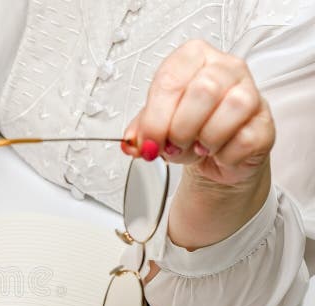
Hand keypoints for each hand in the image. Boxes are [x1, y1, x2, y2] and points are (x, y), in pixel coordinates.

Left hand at [123, 39, 272, 250]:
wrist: (213, 154)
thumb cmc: (187, 129)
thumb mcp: (157, 125)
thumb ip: (141, 131)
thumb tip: (133, 142)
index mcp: (192, 58)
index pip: (171, 79)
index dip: (156, 117)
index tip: (149, 140)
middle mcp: (225, 67)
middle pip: (204, 89)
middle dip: (181, 127)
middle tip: (174, 144)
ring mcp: (251, 92)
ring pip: (233, 107)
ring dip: (206, 139)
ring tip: (198, 147)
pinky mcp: (265, 122)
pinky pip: (245, 138)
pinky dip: (224, 154)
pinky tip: (218, 152)